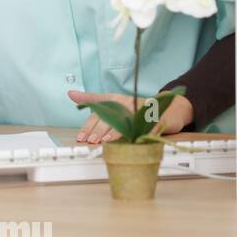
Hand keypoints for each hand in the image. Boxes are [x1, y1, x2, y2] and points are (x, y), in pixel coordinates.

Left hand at [67, 90, 193, 142]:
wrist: (165, 108)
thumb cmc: (134, 107)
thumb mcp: (112, 101)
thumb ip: (92, 99)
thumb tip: (70, 94)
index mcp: (115, 100)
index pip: (99, 114)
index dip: (89, 127)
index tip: (81, 137)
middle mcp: (127, 104)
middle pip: (110, 118)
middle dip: (99, 130)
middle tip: (91, 141)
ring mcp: (142, 112)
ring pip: (126, 123)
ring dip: (115, 133)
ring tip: (105, 142)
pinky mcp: (155, 119)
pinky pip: (146, 128)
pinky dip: (138, 135)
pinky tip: (130, 142)